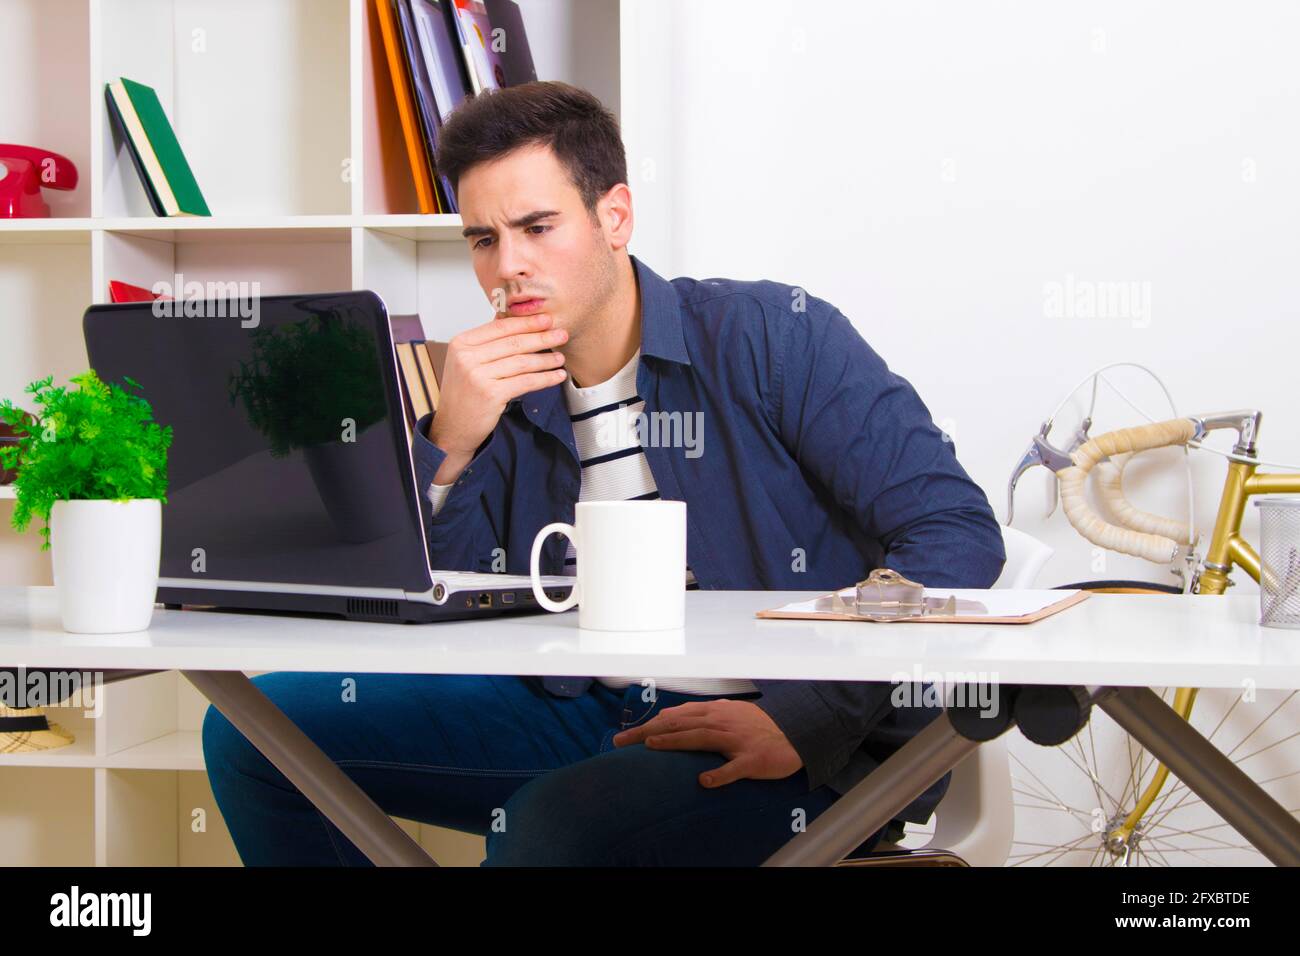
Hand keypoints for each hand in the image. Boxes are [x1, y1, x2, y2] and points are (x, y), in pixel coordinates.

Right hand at [429, 313, 568, 461]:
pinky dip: (545, 378)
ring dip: (546, 359)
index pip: (500, 327)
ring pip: (522, 362)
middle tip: (561, 334)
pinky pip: (525, 382)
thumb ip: (487, 342)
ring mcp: (477, 376)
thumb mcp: (466, 362)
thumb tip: (514, 320)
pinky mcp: (491, 394)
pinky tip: (557, 376)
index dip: (526, 323)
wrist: (453, 427)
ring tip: (560, 358)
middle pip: (513, 343)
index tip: (546, 319)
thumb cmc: (463, 394)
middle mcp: (466, 357)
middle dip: (541, 337)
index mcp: (461, 343)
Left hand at [612, 699, 803, 787]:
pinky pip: (735, 768)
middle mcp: (722, 722)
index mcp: (714, 712)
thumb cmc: (756, 727)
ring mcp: (737, 740)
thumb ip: (698, 715)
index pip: (674, 716)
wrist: (794, 735)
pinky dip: (719, 774)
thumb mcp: (726, 714)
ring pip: (702, 738)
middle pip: (680, 724)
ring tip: (652, 747)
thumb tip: (668, 717)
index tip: (624, 735)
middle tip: (622, 741)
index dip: (648, 724)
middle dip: (649, 731)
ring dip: (675, 742)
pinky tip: (704, 781)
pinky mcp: (752, 760)